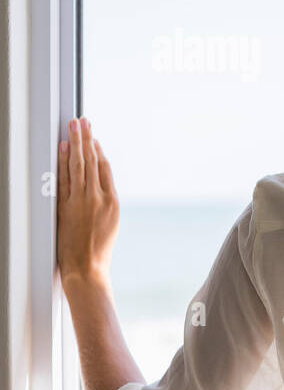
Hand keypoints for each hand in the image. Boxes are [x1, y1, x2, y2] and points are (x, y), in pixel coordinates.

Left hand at [57, 117, 119, 289]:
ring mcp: (82, 201)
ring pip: (79, 166)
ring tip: (73, 127)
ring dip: (76, 143)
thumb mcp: (110, 224)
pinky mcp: (67, 207)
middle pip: (92, 162)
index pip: (104, 169)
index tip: (93, 137)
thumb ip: (105, 203)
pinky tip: (65, 149)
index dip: (98, 151)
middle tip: (82, 121)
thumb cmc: (98, 250)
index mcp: (112, 202)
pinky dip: (65, 162)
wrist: (87, 268)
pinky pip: (66, 179)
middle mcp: (98, 198)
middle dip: (87, 139)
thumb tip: (97, 187)